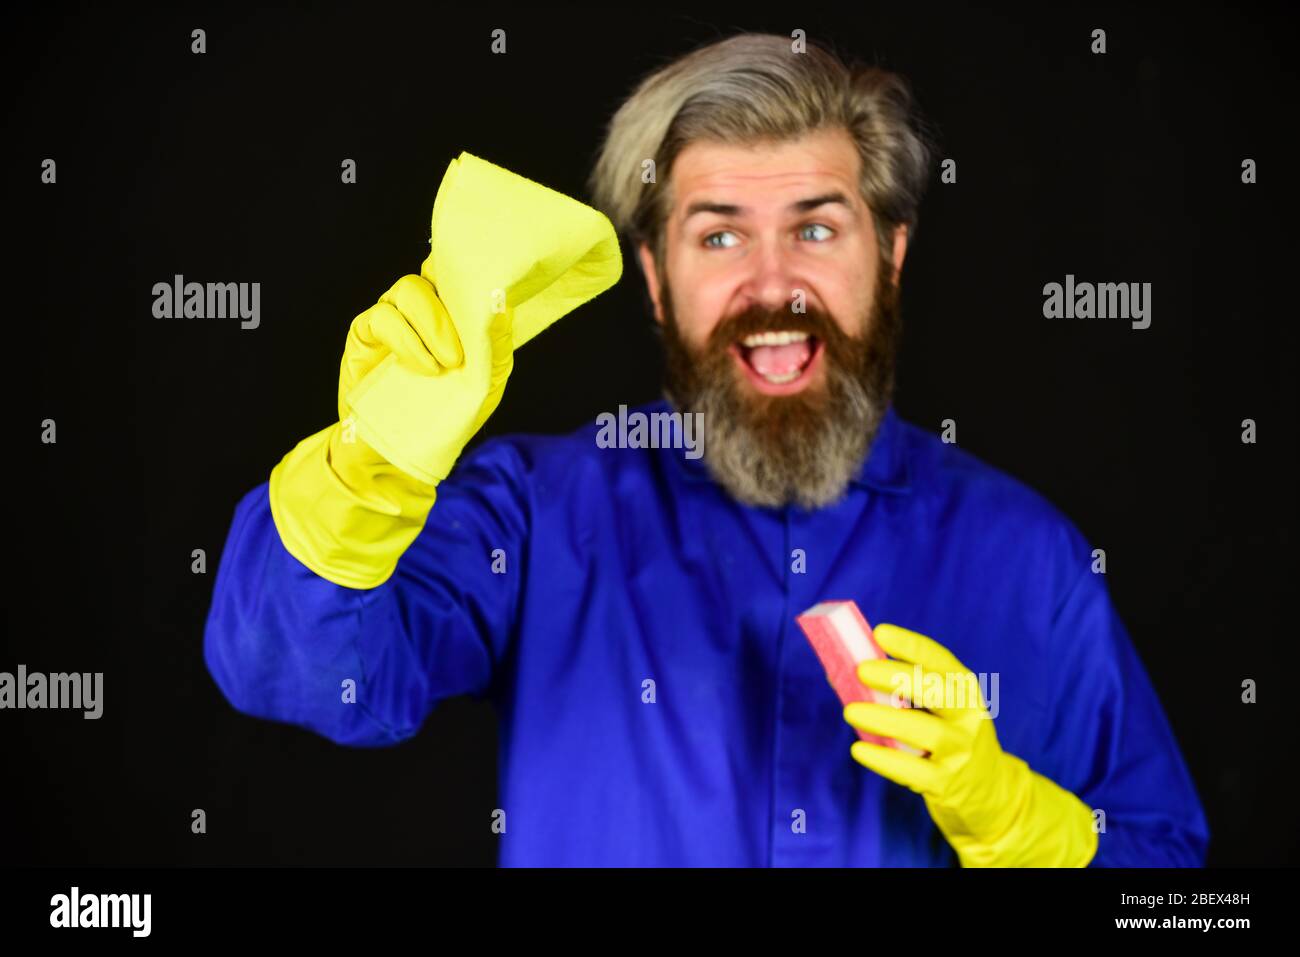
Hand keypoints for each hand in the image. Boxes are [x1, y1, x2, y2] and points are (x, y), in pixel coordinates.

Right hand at [338, 247, 513, 483]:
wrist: (404, 447)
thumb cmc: (449, 411)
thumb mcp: (486, 380)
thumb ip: (495, 341)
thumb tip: (503, 302)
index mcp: (454, 309)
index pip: (460, 271)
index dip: (472, 272)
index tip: (489, 292)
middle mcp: (424, 305)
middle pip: (436, 273)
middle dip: (454, 307)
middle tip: (462, 354)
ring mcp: (393, 315)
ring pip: (409, 290)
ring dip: (432, 325)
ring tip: (447, 364)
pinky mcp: (364, 332)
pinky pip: (382, 318)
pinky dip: (407, 341)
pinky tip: (424, 367)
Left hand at [843, 622, 1097, 866]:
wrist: (991, 793)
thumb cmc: (951, 740)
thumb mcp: (943, 710)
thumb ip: (904, 691)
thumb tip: (841, 671)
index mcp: (966, 691)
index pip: (940, 660)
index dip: (911, 645)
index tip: (880, 632)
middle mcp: (969, 718)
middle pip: (936, 691)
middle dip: (897, 677)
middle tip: (861, 670)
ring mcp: (960, 752)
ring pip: (923, 731)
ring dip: (883, 718)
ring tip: (850, 711)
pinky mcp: (947, 784)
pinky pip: (912, 770)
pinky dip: (883, 759)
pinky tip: (859, 749)